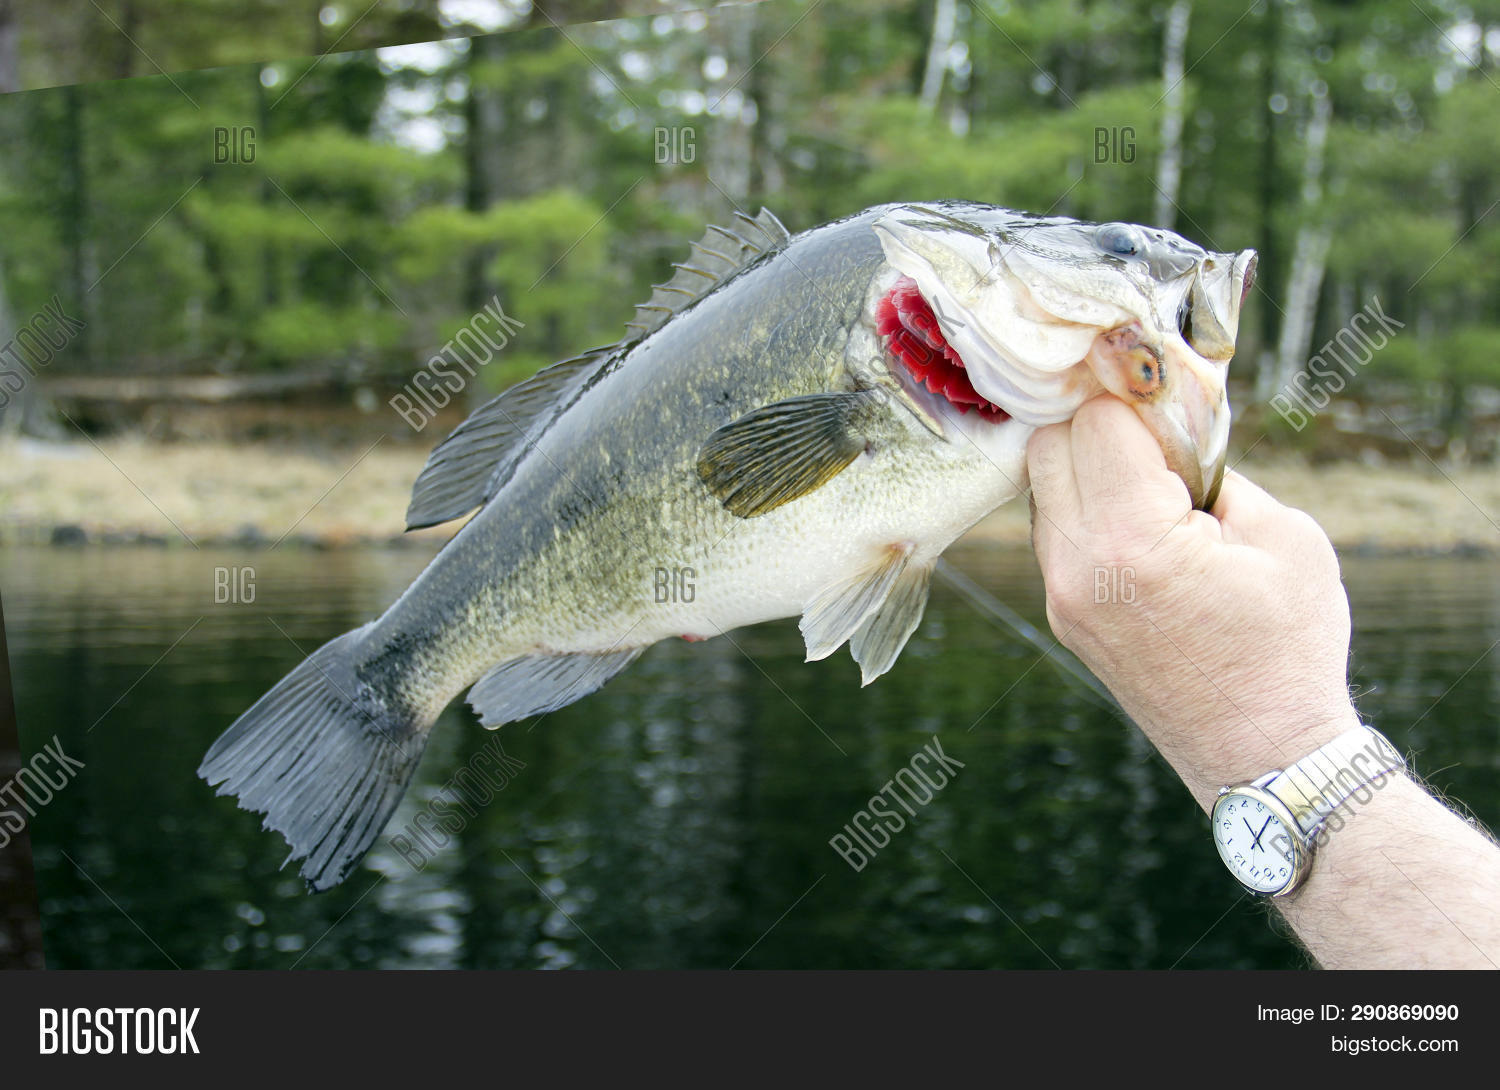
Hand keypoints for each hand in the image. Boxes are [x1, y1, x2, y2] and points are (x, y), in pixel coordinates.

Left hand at [1026, 397, 1359, 805]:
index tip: (1166, 396)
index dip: (1132, 395)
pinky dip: (1086, 507)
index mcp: (1131, 540)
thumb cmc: (1289, 645)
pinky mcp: (1062, 614)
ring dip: (1087, 464)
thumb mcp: (1281, 534)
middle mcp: (1076, 565)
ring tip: (1153, 482)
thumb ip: (1216, 468)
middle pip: (1048, 445)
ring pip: (1042, 487)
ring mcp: (1060, 594)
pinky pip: (1054, 531)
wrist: (1262, 755)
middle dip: (1098, 422)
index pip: (1094, 421)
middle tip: (1157, 433)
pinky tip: (1139, 519)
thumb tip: (1172, 424)